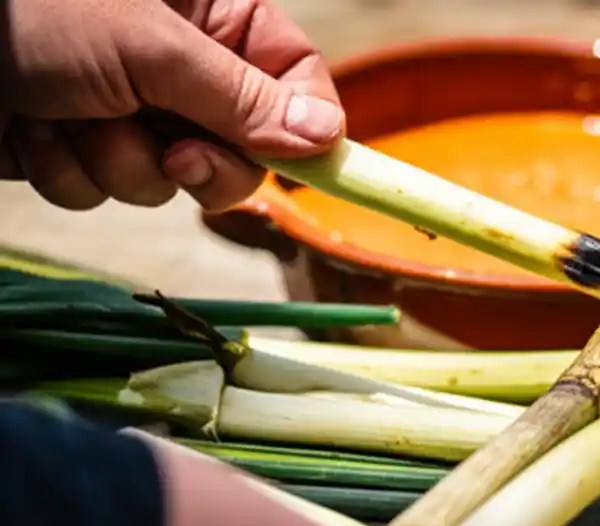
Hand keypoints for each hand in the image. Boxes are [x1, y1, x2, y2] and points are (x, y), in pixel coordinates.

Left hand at [0, 0, 344, 210]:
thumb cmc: (35, 11)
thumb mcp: (151, 49)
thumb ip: (241, 99)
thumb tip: (324, 138)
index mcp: (211, 18)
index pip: (295, 78)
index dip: (305, 126)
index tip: (307, 164)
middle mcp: (178, 66)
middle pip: (242, 149)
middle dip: (197, 161)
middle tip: (171, 150)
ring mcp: (130, 109)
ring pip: (168, 180)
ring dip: (116, 161)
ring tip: (69, 112)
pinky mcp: (82, 148)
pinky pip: (105, 192)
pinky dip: (68, 170)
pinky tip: (35, 127)